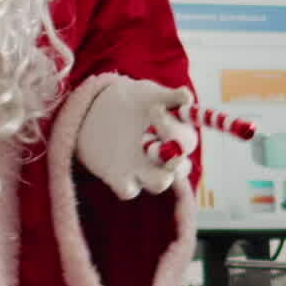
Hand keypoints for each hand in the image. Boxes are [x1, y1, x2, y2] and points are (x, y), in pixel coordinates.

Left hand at [73, 79, 194, 198]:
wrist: (99, 111)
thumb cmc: (133, 101)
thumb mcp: (148, 94)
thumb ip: (168, 97)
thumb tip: (187, 97)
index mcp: (176, 137)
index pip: (187, 142)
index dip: (175, 131)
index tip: (154, 110)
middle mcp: (165, 159)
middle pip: (181, 169)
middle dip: (172, 158)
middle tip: (150, 138)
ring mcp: (145, 172)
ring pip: (160, 184)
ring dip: (156, 175)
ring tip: (141, 152)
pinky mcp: (122, 180)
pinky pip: (129, 192)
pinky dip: (127, 185)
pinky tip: (117, 167)